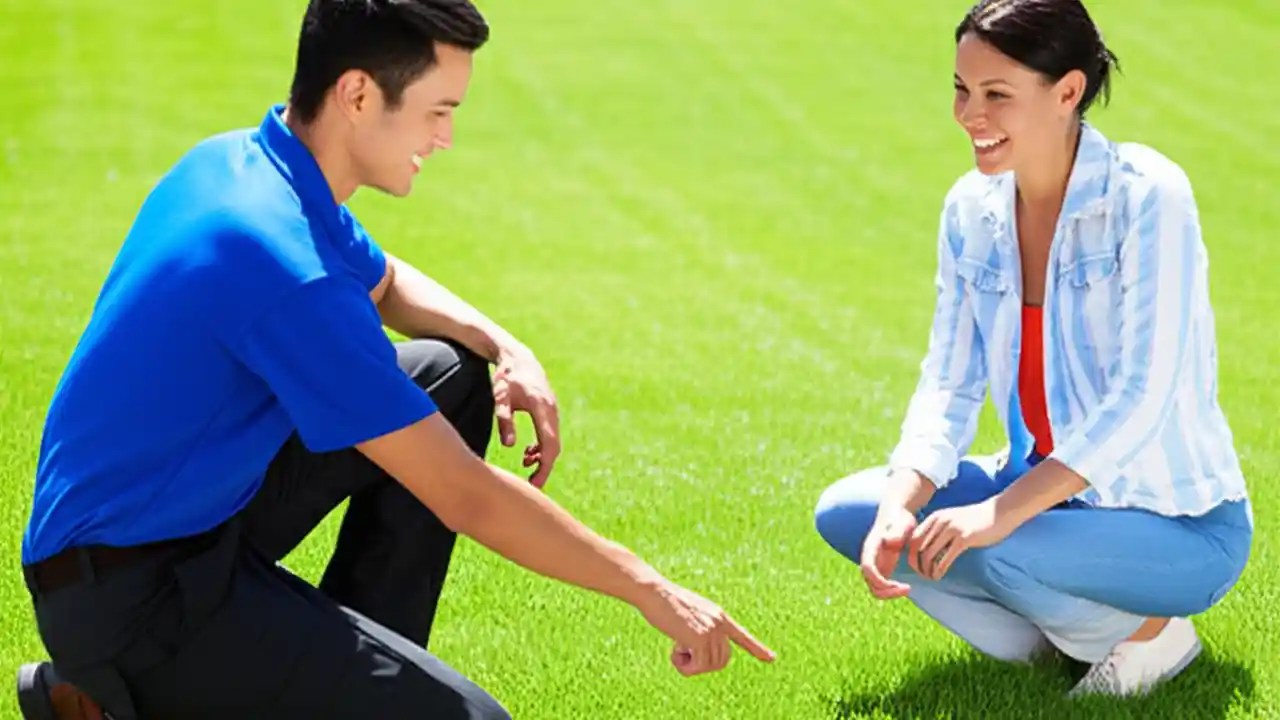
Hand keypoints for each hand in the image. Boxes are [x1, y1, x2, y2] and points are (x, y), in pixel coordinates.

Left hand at [492, 348, 559, 487]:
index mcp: (542, 407)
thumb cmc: (507, 378)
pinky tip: (527, 454)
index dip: (544, 466)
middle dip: (544, 467)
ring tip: (524, 466)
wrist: (519, 359)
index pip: (549, 443)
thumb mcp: (500, 398)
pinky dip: (541, 448)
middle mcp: (552, 411)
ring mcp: (553, 412)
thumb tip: (510, 446)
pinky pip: (550, 435)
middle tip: (532, 486)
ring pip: (553, 442)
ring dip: (541, 457)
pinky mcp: (549, 413)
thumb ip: (505, 420)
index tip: (535, 483)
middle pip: (554, 447)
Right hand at [636, 581, 775, 676]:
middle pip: (722, 660)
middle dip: (702, 664)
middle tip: (682, 652)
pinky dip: (684, 667)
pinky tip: (673, 651)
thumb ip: (699, 627)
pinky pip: (697, 667)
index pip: (741, 635)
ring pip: (710, 666)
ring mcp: (711, 630)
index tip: (771, 658)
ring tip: (676, 649)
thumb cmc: (664, 602)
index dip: (756, 648)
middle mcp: (719, 623)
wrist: (654, 592)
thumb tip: (697, 648)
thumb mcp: (688, 614)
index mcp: (718, 615)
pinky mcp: (700, 638)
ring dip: (690, 666)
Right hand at [860, 504, 916, 599]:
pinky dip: (892, 590)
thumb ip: (897, 532)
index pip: (868, 568)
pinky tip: (907, 587)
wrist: (896, 515)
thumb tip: (889, 542)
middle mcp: (869, 558)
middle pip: (870, 583)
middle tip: (907, 589)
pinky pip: (881, 586)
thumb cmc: (900, 518)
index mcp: (871, 547)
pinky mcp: (881, 568)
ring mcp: (874, 564)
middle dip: (886, 591)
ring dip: (889, 593)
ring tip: (907, 588)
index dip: (879, 580)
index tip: (897, 584)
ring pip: (875, 587)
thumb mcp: (902, 523)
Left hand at [908, 498, 1013, 580]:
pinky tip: (940, 576)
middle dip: (916, 564)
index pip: (913, 538)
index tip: (916, 566)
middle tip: (923, 575)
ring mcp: (952, 529)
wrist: (999, 511)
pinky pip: (945, 558)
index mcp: (935, 517)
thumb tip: (926, 548)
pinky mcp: (964, 538)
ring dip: (927, 570)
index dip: (911, 554)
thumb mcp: (952, 519)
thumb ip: (939, 530)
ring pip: (929, 554)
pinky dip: (939, 570)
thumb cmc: (977, 519)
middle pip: (917, 547)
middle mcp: (940, 521)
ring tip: (932, 577)